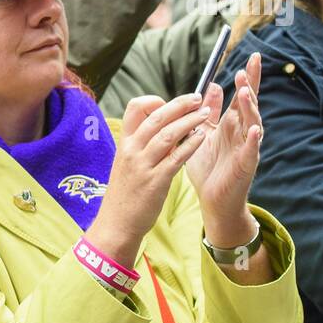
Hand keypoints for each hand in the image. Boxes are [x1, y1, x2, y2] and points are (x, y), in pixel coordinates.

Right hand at [88, 93, 211, 267]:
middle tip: (197, 98)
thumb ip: (141, 146)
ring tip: (205, 114)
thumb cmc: (125, 194)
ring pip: (168, 134)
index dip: (154, 101)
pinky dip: (191, 143)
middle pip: (156, 116)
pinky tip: (203, 137)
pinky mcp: (156, 180)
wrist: (116, 223)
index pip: (135, 108)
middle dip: (179, 105)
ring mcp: (143, 165)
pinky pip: (177, 156)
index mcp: (124, 143)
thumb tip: (163, 129)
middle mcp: (131, 150)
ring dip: (190, 121)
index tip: (170, 105)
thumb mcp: (126, 164)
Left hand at [186, 52, 263, 246]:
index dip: (248, 77)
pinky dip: (252, 139)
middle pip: (250, 104)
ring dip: (250, 107)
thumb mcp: (206, 134)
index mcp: (232, 124)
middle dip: (250, 85)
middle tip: (249, 66)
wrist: (213, 200)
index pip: (242, 95)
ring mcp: (246, 147)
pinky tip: (254, 129)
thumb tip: (213, 85)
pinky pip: (251, 150)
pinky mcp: (246, 165)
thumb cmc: (210, 167)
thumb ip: (210, 112)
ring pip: (252, 122)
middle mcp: (242, 132)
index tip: (252, 55)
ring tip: (246, 92)